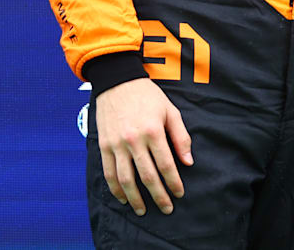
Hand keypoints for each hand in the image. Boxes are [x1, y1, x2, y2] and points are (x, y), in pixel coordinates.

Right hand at [94, 79, 192, 215]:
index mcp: (154, 131)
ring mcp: (116, 145)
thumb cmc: (148, 96)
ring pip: (126, 179)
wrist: (118, 82)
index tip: (180, 193)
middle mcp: (134, 140)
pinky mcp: (104, 146)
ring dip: (135, 198)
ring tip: (143, 210)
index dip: (174, 182)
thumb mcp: (171, 111)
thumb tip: (188, 161)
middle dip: (158, 195)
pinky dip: (115, 188)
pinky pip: (109, 173)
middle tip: (167, 209)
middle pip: (147, 176)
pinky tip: (123, 197)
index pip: (166, 164)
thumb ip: (181, 136)